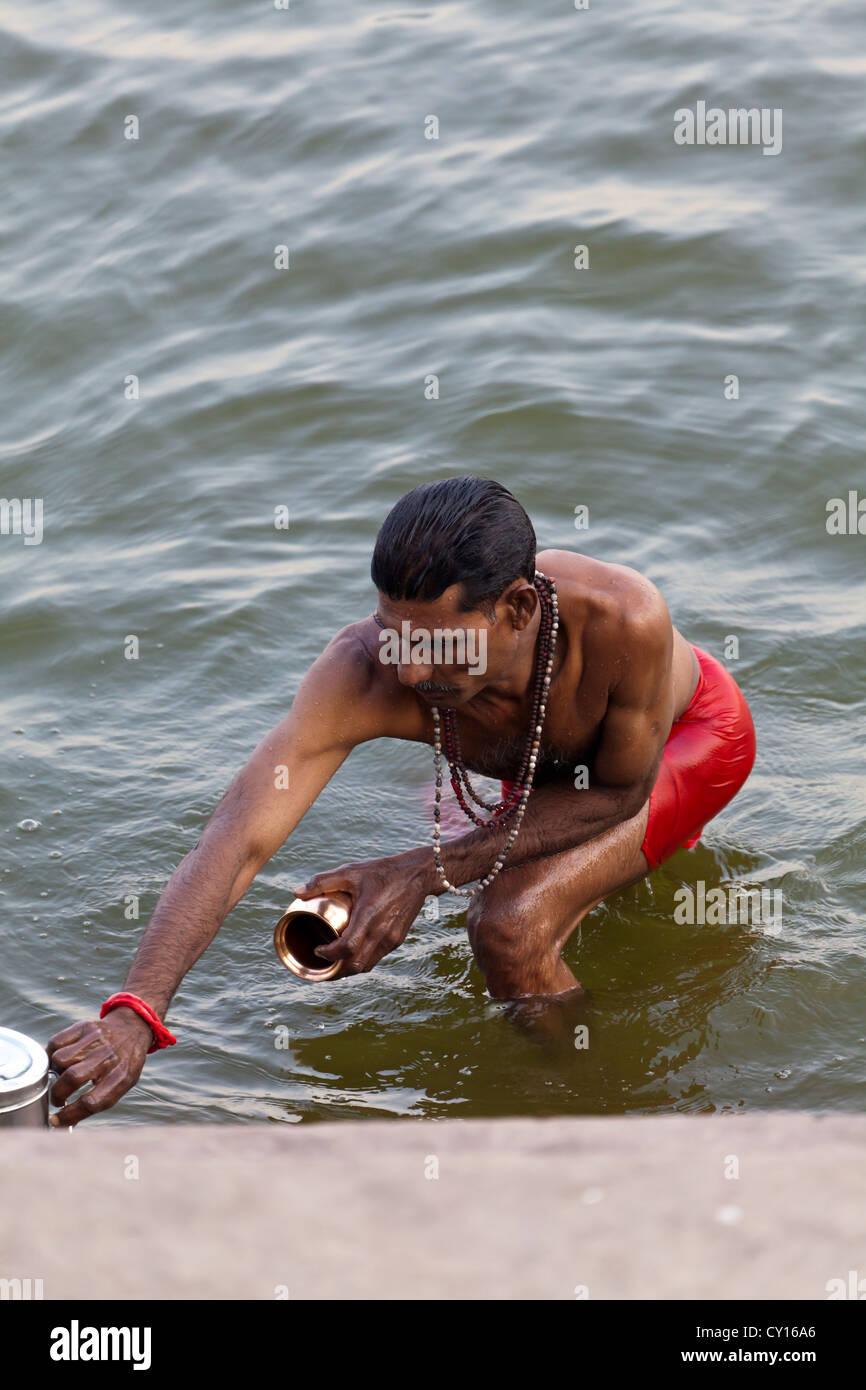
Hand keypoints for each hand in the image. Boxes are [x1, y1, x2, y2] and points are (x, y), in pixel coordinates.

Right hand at [46, 1008, 152, 1126]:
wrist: (132, 1029)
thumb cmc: (123, 1063)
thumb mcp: (121, 1086)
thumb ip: (96, 1103)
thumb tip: (65, 1124)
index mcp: (120, 1077)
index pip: (90, 1102)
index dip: (69, 1115)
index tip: (56, 1120)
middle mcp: (107, 1058)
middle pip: (73, 1078)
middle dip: (58, 1094)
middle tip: (58, 1098)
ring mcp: (95, 1040)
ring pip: (60, 1059)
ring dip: (55, 1072)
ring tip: (62, 1075)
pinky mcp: (84, 1027)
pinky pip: (56, 1042)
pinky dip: (51, 1054)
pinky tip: (59, 1061)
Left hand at [296, 851, 433, 975]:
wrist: (417, 875)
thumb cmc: (382, 872)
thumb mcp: (351, 871)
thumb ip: (322, 881)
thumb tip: (296, 892)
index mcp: (369, 916)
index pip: (347, 949)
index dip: (329, 955)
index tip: (316, 950)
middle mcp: (382, 932)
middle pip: (356, 965)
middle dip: (335, 971)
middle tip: (318, 966)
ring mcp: (391, 939)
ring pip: (367, 965)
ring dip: (348, 969)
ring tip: (331, 964)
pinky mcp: (397, 940)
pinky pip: (376, 958)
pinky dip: (361, 961)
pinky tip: (351, 955)